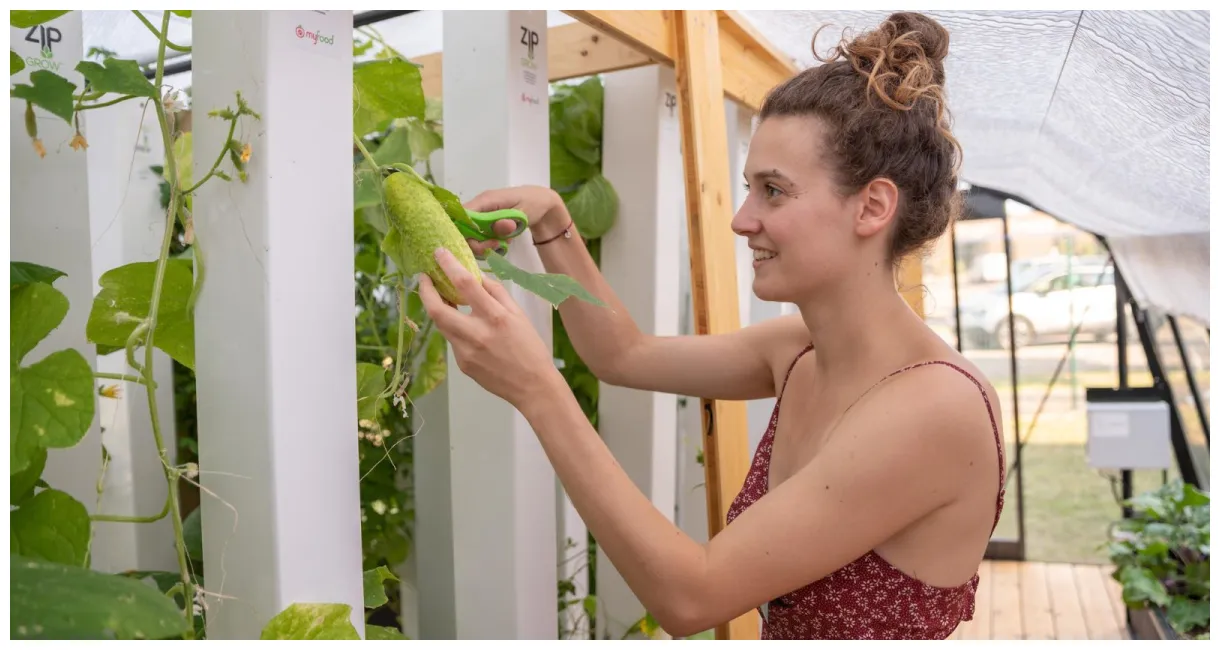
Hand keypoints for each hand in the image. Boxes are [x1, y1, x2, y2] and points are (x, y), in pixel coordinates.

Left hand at [418, 247, 563, 410]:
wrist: (532, 387)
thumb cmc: (530, 348)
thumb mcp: (519, 315)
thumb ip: (497, 293)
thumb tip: (476, 277)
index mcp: (495, 318)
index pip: (465, 285)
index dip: (448, 265)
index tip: (439, 253)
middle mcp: (476, 334)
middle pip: (437, 310)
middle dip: (425, 291)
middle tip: (424, 278)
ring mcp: (466, 352)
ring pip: (441, 325)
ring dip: (438, 308)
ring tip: (441, 298)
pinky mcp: (462, 364)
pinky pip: (452, 340)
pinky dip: (454, 328)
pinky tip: (464, 327)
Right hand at [462, 185, 567, 257]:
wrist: (541, 203)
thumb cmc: (533, 203)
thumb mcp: (524, 212)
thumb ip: (509, 220)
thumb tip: (495, 226)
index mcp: (485, 199)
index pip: (462, 215)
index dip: (465, 232)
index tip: (482, 243)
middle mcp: (479, 207)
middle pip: (463, 230)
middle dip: (478, 243)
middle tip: (496, 245)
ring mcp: (481, 216)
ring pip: (471, 237)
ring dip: (485, 245)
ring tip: (503, 242)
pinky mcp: (485, 224)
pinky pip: (479, 238)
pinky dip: (490, 244)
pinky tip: (502, 242)